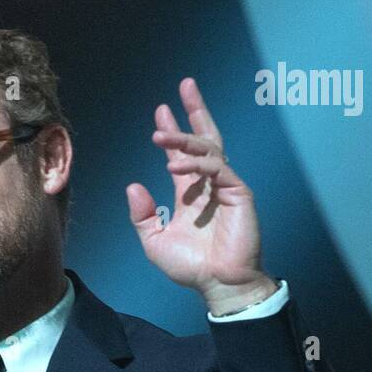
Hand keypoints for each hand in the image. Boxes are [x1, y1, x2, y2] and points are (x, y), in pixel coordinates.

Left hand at [126, 77, 276, 314]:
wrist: (218, 284)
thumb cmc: (192, 267)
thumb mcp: (155, 241)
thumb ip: (143, 216)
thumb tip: (133, 186)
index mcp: (190, 193)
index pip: (183, 155)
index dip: (174, 132)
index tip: (161, 110)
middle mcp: (209, 185)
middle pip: (205, 138)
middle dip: (195, 110)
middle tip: (183, 87)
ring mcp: (225, 186)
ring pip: (209, 149)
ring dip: (185, 138)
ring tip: (161, 134)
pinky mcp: (238, 193)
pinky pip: (217, 168)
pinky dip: (196, 164)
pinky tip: (174, 166)